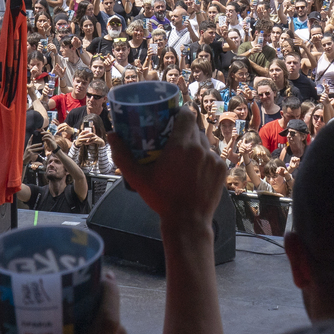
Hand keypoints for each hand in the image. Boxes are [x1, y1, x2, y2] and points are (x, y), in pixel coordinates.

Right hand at [109, 94, 227, 225]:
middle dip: (184, 129)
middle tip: (173, 137)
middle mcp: (200, 148)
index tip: (172, 116)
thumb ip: (123, 156)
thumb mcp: (138, 178)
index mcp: (181, 146)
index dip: (180, 112)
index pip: (186, 115)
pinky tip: (194, 168)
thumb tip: (111, 135)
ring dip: (194, 144)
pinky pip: (212, 155)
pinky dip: (204, 158)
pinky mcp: (221, 169)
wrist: (188, 221)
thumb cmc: (161, 199)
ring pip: (204, 142)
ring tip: (184, 154)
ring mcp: (213, 159)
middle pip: (194, 128)